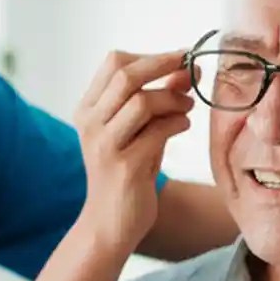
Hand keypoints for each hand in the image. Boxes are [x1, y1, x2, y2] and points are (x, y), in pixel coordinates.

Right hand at [73, 50, 193, 250]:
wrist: (110, 224)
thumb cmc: (127, 174)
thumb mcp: (139, 130)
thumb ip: (157, 100)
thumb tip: (185, 67)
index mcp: (87, 109)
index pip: (114, 62)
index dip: (152, 56)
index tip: (180, 58)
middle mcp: (90, 123)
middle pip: (126, 75)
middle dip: (165, 65)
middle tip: (192, 68)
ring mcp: (105, 145)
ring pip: (141, 101)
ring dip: (174, 98)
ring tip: (188, 106)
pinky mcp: (123, 167)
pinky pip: (156, 132)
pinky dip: (176, 122)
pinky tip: (183, 125)